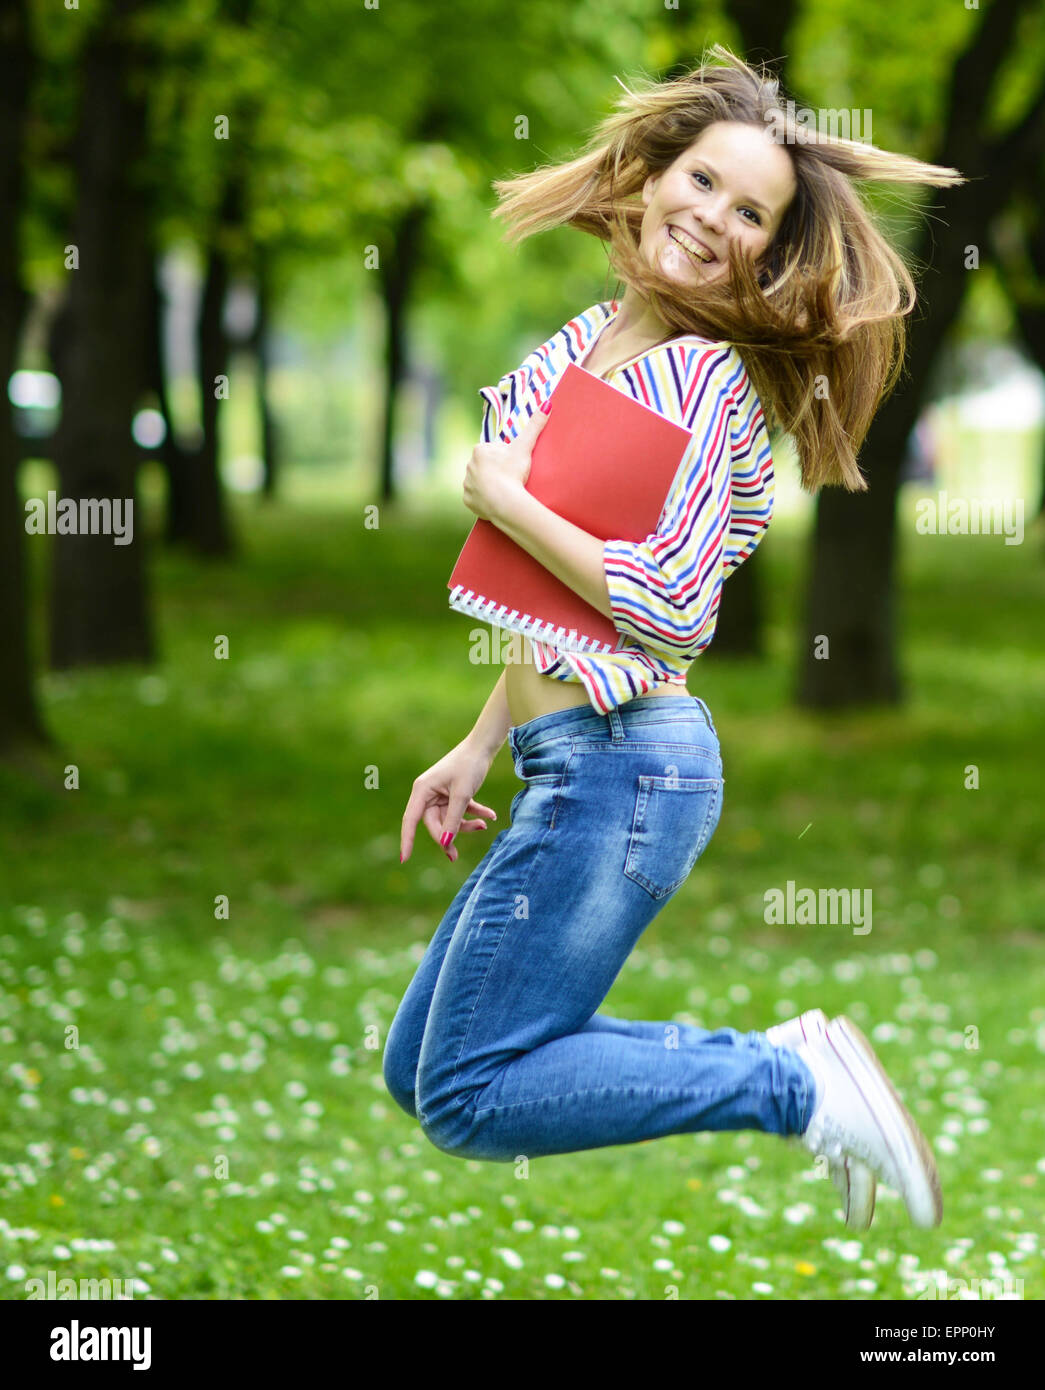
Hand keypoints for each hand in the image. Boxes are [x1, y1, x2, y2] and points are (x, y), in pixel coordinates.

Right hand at [400, 740, 498, 864]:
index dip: (407, 840)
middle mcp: (428, 793)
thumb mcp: (463, 795)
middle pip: (434, 824)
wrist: (483, 746)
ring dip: (466, 824)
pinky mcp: (454, 794)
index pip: (410, 820)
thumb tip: (444, 843)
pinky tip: (490, 816)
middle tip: (456, 856)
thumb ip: (453, 820)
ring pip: (449, 820)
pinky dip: (475, 814)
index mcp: (422, 790)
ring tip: (485, 824)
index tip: (404, 859)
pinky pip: (461, 810)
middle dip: (448, 836)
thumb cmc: (469, 765)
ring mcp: (441, 794)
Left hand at [462, 403, 549, 523]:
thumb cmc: (513, 472)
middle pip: (486, 466)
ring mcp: (467, 484)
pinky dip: (483, 500)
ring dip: (489, 485)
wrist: (506, 502)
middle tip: (511, 477)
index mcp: (480, 450)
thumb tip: (547, 404)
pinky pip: (475, 498)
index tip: (513, 465)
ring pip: (479, 482)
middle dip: (496, 470)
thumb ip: (535, 425)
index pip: (493, 450)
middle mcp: (469, 465)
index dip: (505, 457)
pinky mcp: (467, 500)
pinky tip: (495, 501)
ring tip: (504, 490)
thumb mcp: (524, 447)